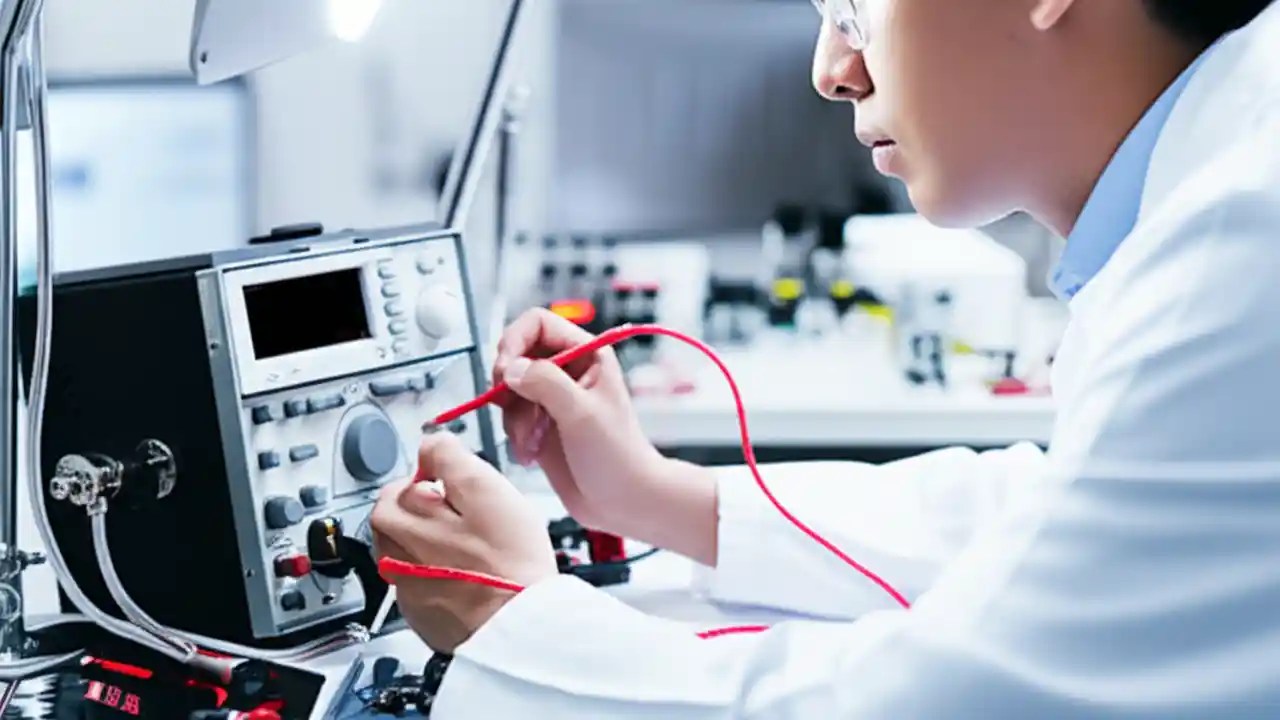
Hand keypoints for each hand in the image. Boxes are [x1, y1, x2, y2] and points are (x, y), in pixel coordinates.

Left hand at [369, 432, 556, 653]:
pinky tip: (469, 574)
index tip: (458, 484)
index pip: (402, 479)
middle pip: (397, 515)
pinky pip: (419, 581)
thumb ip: (449, 457)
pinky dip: (437, 572)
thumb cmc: (509, 563)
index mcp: (402, 516)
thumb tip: (429, 442)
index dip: (436, 474)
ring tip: (469, 545)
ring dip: (428, 540)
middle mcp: (394, 553)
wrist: (519, 627)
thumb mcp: (486, 488)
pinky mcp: (420, 614)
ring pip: (405, 549)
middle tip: (465, 513)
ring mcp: (405, 586)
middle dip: (426, 507)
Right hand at [493, 309, 671, 534]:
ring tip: (532, 440)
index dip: (515, 341)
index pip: (537, 324)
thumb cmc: (618, 456)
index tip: (505, 371)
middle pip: (516, 355)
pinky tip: (531, 452)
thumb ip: (546, 383)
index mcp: (586, 354)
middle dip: (510, 385)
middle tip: (514, 407)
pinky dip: (513, 435)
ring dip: (512, 417)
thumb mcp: (582, 413)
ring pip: (508, 389)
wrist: (624, 501)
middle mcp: (567, 371)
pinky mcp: (540, 425)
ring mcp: (551, 399)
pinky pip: (510, 417)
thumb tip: (511, 368)